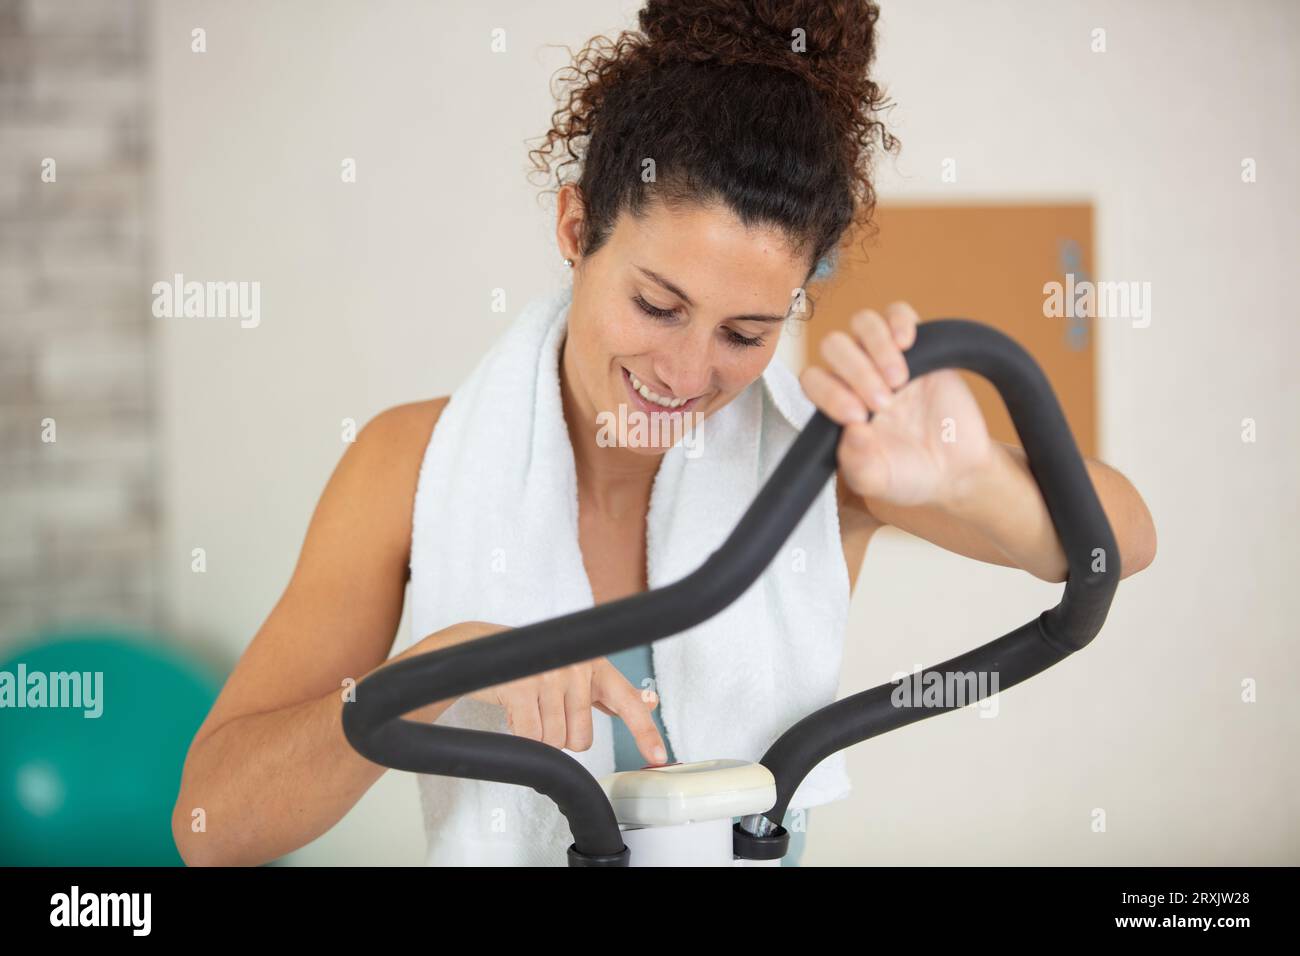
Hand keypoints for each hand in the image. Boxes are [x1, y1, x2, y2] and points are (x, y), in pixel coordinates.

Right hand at [438, 622, 667, 765]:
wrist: (482, 647)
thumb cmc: (534, 664)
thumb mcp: (576, 673)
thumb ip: (610, 691)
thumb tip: (650, 701)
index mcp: (595, 665)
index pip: (628, 702)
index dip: (645, 731)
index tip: (659, 756)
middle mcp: (576, 667)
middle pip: (581, 739)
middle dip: (560, 734)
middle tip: (546, 711)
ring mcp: (549, 676)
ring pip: (555, 741)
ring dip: (539, 734)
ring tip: (529, 707)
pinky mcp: (521, 686)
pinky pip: (531, 737)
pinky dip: (521, 735)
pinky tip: (516, 712)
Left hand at [799, 303, 993, 508]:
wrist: (956, 469)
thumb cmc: (908, 475)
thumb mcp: (878, 480)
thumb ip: (857, 464)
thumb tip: (852, 431)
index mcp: (837, 404)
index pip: (813, 379)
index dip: (829, 392)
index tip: (858, 418)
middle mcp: (855, 377)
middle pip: (834, 345)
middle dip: (856, 372)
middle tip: (884, 404)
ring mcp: (886, 358)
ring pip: (862, 323)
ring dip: (877, 347)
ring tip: (899, 381)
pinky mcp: (920, 346)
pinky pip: (898, 312)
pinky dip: (899, 321)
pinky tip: (908, 344)